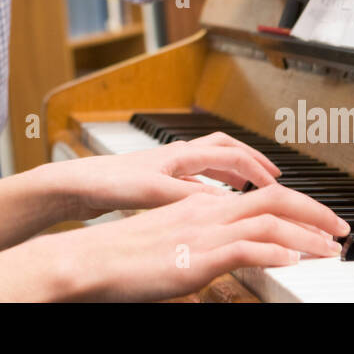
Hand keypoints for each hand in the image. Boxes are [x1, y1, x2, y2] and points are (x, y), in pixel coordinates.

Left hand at [49, 131, 282, 221]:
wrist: (75, 184)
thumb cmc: (108, 182)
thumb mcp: (153, 193)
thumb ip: (188, 197)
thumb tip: (222, 203)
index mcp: (180, 155)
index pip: (232, 156)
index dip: (259, 170)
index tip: (278, 185)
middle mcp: (176, 156)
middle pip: (225, 150)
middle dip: (251, 161)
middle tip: (273, 177)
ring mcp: (166, 167)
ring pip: (209, 163)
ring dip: (232, 173)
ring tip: (249, 188)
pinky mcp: (155, 180)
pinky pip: (194, 179)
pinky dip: (211, 187)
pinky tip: (210, 203)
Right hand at [53, 184, 350, 301]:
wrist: (90, 261)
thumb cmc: (121, 259)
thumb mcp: (168, 248)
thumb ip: (197, 248)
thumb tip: (216, 262)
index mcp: (200, 208)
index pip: (260, 195)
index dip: (295, 204)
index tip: (318, 220)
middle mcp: (206, 212)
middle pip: (274, 198)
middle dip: (314, 211)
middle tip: (341, 229)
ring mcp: (203, 231)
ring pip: (270, 219)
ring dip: (308, 232)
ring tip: (331, 248)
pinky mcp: (198, 255)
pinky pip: (248, 246)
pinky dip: (277, 250)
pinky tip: (296, 259)